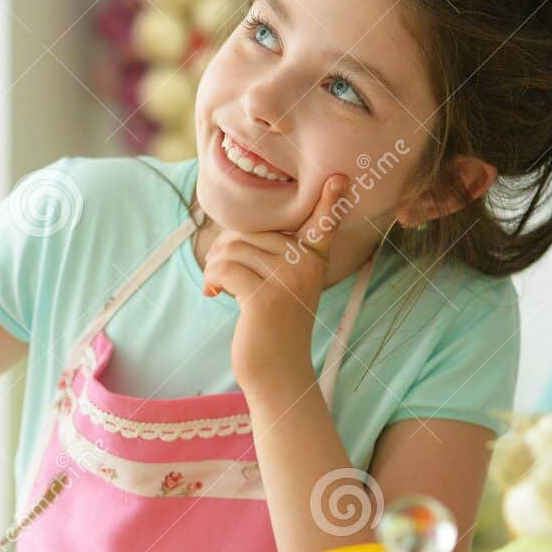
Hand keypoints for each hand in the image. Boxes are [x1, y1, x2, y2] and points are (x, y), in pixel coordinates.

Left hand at [201, 173, 350, 390]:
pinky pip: (225, 268)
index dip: (329, 201)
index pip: (323, 224)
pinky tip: (213, 293)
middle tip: (221, 272)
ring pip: (234, 248)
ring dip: (215, 265)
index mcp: (315, 261)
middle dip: (227, 248)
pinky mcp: (265, 298)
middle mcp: (306, 266)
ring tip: (218, 285)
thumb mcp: (282, 288)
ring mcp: (288, 280)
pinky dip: (212, 278)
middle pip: (251, 233)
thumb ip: (272, 259)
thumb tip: (230, 235)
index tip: (339, 177)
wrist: (278, 374)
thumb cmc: (273, 328)